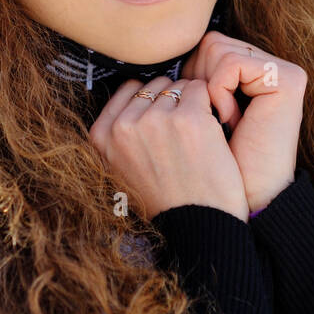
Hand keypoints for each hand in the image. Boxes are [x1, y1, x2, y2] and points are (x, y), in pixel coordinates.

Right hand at [89, 75, 250, 222]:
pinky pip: (200, 90)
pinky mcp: (189, 119)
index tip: (163, 123)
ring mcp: (156, 120)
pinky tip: (211, 130)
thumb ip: (120, 133)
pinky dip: (210, 105)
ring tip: (196, 136)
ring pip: (179, 86)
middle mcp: (125, 125)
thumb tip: (137, 91)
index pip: (129, 89)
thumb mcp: (121, 169)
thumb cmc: (165, 200)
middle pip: (155, 85)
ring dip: (192, 104)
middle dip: (171, 102)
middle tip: (182, 134)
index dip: (151, 102)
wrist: (197, 228)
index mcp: (102, 136)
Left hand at [182, 32, 305, 212]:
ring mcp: (283, 70)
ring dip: (208, 89)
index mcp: (257, 71)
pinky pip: (230, 64)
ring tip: (221, 121)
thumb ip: (195, 82)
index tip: (197, 115)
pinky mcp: (287, 79)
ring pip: (217, 48)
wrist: (248, 198)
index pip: (208, 46)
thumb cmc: (220, 166)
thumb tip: (158, 61)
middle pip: (210, 43)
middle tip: (208, 118)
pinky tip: (231, 120)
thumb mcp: (202, 116)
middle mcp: (274, 65)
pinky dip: (220, 92)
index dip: (191, 78)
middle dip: (198, 80)